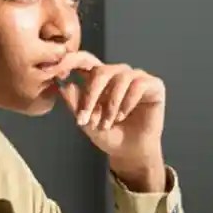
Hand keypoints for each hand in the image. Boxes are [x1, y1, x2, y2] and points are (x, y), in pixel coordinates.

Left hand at [48, 52, 166, 186]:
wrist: (130, 152)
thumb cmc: (109, 135)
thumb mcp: (87, 122)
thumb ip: (76, 104)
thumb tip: (64, 85)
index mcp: (101, 77)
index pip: (87, 60)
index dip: (73, 61)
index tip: (59, 73)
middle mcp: (119, 73)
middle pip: (102, 71)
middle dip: (91, 95)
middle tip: (84, 119)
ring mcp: (137, 78)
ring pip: (121, 78)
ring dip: (110, 104)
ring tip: (106, 124)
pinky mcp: (154, 85)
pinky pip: (138, 85)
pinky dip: (127, 102)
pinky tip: (122, 116)